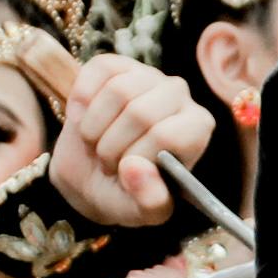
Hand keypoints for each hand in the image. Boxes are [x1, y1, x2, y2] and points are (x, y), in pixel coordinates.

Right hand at [47, 57, 209, 225]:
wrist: (90, 177)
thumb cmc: (126, 194)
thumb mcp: (142, 212)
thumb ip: (150, 200)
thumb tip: (135, 168)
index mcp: (196, 128)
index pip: (167, 134)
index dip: (136, 158)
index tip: (127, 173)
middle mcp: (179, 95)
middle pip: (140, 112)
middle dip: (112, 146)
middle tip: (108, 162)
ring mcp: (147, 75)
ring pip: (116, 91)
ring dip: (94, 128)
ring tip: (98, 144)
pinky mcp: (115, 64)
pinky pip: (95, 73)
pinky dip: (81, 102)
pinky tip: (85, 119)